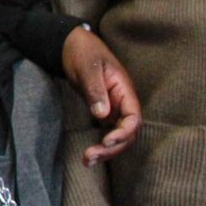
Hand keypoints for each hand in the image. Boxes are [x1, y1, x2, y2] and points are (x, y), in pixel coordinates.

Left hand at [60, 27, 140, 164]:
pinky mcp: (103, 112)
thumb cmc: (82, 52)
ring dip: (107, 151)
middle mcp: (123, 102)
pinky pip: (108, 133)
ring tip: (87, 160)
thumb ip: (96, 90)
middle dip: (113, 148)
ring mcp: (114, 108)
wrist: (71, 45)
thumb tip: (103, 115)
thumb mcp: (88, 68)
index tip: (107, 140)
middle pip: (128, 133)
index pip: (134, 118)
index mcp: (124, 90)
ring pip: (119, 136)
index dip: (124, 132)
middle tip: (90, 156)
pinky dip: (101, 145)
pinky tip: (89, 155)